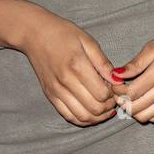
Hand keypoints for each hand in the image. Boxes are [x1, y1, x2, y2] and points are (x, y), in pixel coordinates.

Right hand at [0, 0, 117, 126]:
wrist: (35, 34)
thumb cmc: (63, 34)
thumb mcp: (87, 41)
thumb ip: (103, 63)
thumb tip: (118, 80)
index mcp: (77, 66)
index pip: (102, 93)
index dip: (114, 95)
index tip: (116, 88)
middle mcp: (65, 82)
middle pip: (94, 108)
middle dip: (109, 107)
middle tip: (114, 99)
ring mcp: (56, 91)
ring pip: (82, 117)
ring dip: (98, 117)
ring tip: (105, 108)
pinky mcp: (50, 96)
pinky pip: (68, 116)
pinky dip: (83, 119)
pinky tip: (92, 112)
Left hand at [108, 18, 153, 123]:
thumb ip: (136, 63)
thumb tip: (116, 75)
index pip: (132, 92)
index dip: (117, 91)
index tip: (114, 84)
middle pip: (136, 108)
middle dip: (122, 102)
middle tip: (119, 92)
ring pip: (145, 116)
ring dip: (133, 109)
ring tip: (130, 97)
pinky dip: (146, 112)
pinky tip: (143, 100)